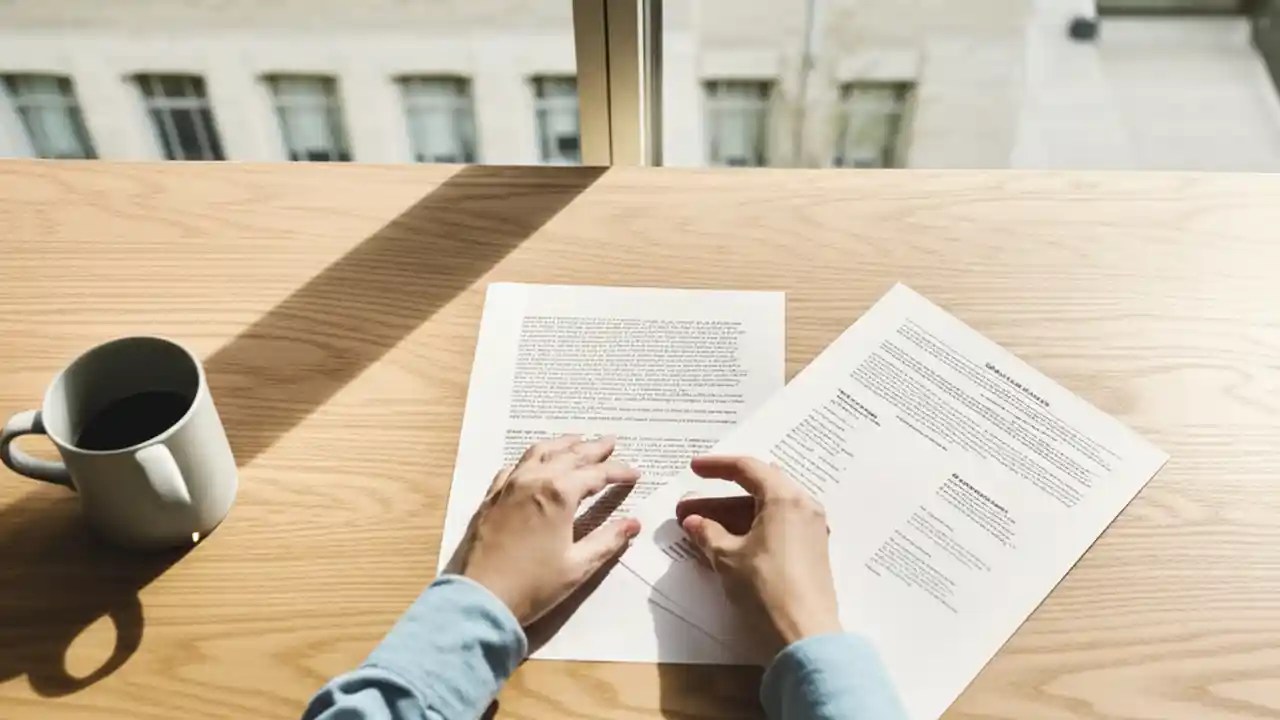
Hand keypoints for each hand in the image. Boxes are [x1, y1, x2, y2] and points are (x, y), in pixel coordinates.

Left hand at [455, 434, 641, 624]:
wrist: (479, 598)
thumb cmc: (533, 585)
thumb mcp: (578, 566)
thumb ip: (607, 540)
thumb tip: (633, 524)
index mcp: (559, 493)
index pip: (596, 474)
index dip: (618, 472)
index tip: (636, 473)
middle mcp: (533, 480)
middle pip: (569, 455)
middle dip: (594, 448)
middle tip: (611, 442)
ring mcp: (509, 485)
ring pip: (539, 453)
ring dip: (562, 444)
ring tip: (578, 440)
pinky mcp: (491, 497)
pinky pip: (515, 467)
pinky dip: (532, 459)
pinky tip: (537, 464)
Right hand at [676, 456, 840, 653]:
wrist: (804, 634)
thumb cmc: (765, 588)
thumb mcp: (728, 558)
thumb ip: (708, 533)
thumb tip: (693, 520)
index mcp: (785, 498)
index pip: (747, 468)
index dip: (716, 466)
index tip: (692, 468)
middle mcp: (803, 506)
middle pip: (758, 487)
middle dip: (720, 497)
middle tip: (690, 507)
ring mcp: (811, 528)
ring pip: (766, 510)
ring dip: (733, 515)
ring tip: (699, 527)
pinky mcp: (811, 550)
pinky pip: (777, 526)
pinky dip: (751, 528)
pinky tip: (726, 542)